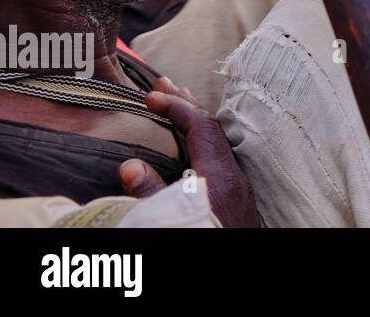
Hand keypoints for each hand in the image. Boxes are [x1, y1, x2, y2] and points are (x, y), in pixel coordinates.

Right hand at [119, 76, 261, 227]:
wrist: (240, 284)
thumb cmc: (204, 240)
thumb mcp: (170, 223)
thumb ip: (151, 195)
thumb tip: (129, 165)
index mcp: (218, 178)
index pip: (200, 127)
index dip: (176, 106)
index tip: (151, 95)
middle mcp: (234, 178)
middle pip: (213, 130)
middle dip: (186, 105)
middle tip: (163, 85)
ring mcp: (239, 190)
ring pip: (219, 144)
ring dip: (196, 124)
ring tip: (176, 108)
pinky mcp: (238, 203)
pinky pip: (222, 160)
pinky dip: (204, 144)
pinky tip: (193, 148)